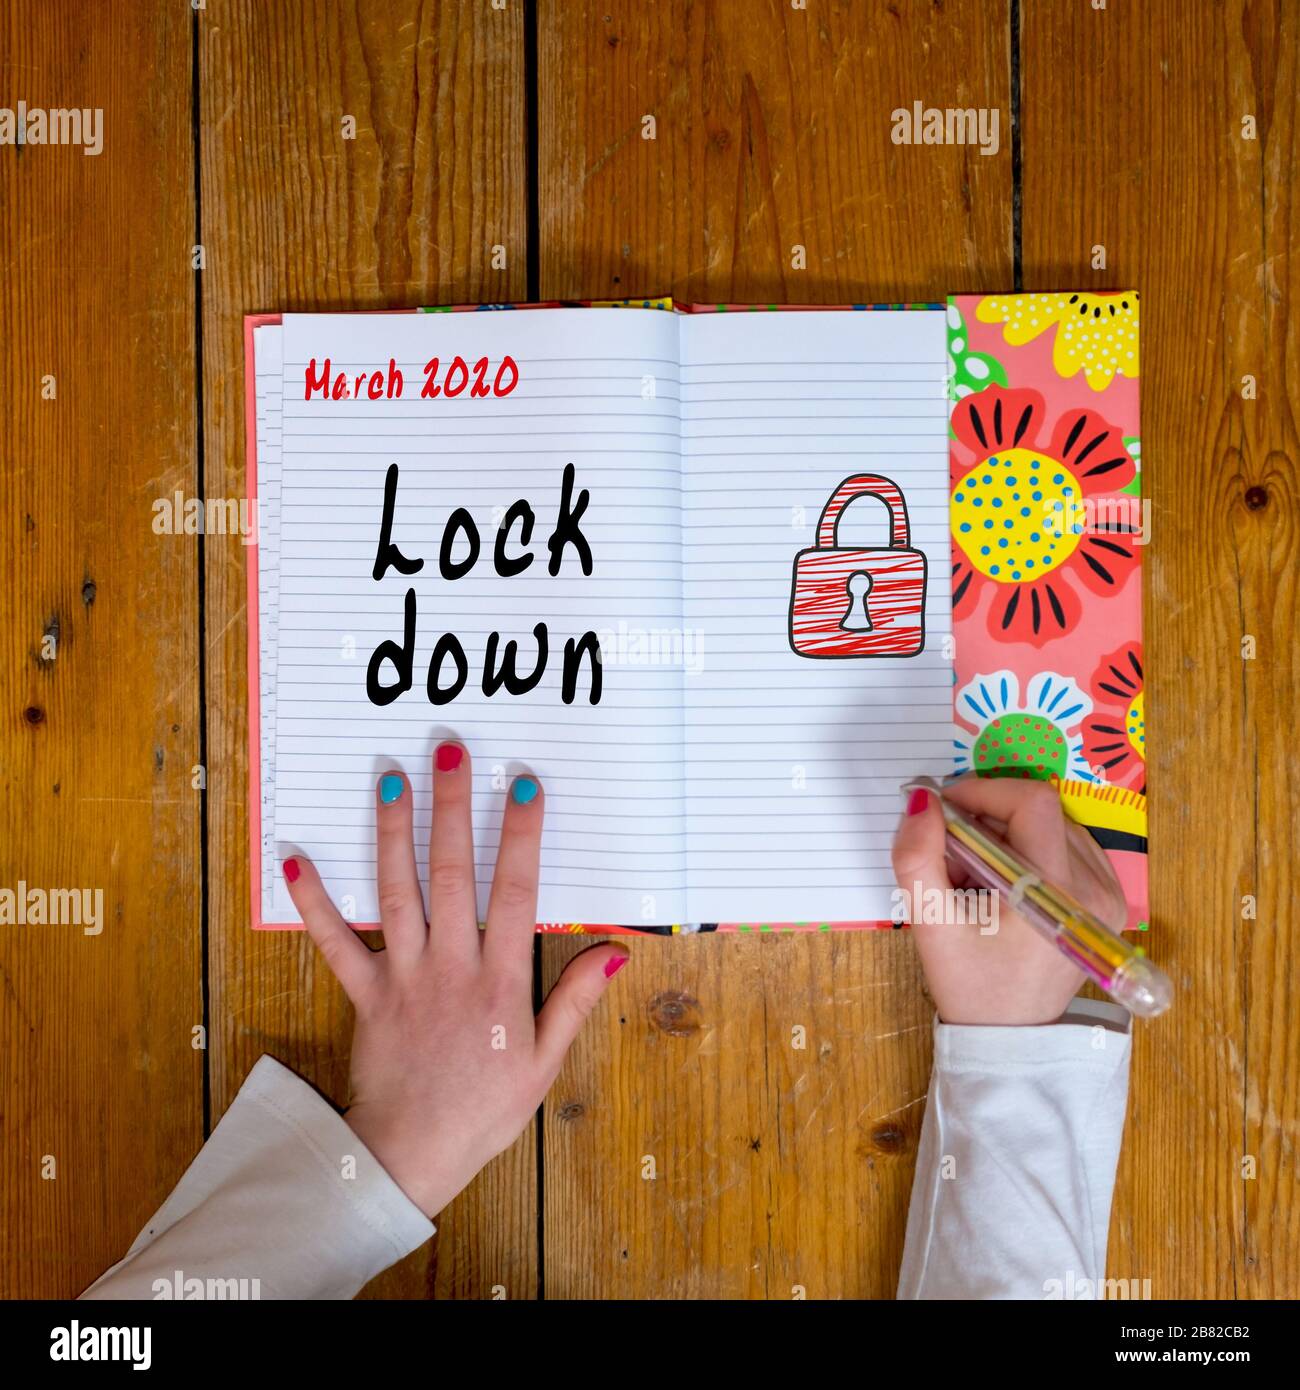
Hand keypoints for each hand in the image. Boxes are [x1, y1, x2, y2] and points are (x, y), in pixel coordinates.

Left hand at [281, 743, 629, 1217]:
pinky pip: (335, 943)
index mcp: (498, 982)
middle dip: (451, 809)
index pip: (514, 894)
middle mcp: (448, 968)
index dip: (520, 836)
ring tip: (392, 779)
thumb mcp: (544, 1063)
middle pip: (450, 875)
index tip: (523, 786)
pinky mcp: (364, 994)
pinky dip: (315, 902)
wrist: (409, 1157)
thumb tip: (614, 952)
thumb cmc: (483, 1111)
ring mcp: (401, 977)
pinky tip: (298, 859)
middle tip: (449, 753)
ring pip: (396, 893)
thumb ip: (575, 1001)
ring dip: (393, 832)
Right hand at [891, 775, 1126, 1025]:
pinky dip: (1028, 850)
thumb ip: (917, 857)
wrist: (1010, 1036)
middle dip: (987, 819)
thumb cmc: (971, 985)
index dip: (982, 792)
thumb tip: (922, 798)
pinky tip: (1003, 883)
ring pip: (1051, 825)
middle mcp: (1095, 886)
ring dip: (1006, 834)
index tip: (944, 810)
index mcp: (1057, 891)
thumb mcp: (930, 924)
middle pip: (1039, 811)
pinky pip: (1065, 847)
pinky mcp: (1108, 900)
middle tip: (952, 855)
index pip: (1031, 802)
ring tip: (975, 875)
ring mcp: (1108, 893)